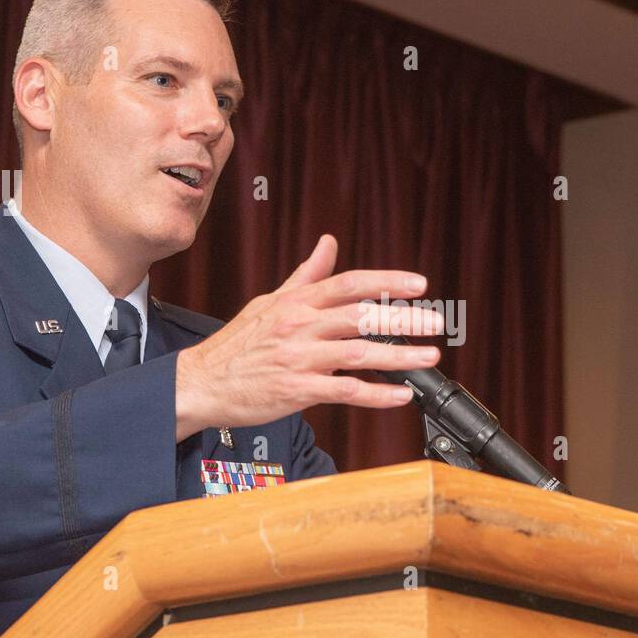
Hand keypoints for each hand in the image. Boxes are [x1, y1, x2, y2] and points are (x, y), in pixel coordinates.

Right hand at [173, 234, 442, 440]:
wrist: (202, 382)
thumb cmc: (238, 344)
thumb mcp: (270, 301)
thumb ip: (306, 274)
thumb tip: (329, 243)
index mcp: (297, 301)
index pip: (349, 283)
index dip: (387, 281)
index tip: (419, 284)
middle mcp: (299, 325)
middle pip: (359, 316)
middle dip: (402, 318)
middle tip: (435, 321)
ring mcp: (299, 358)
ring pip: (357, 353)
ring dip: (398, 355)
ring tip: (428, 356)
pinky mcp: (297, 390)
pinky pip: (344, 391)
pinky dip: (376, 394)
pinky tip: (400, 394)